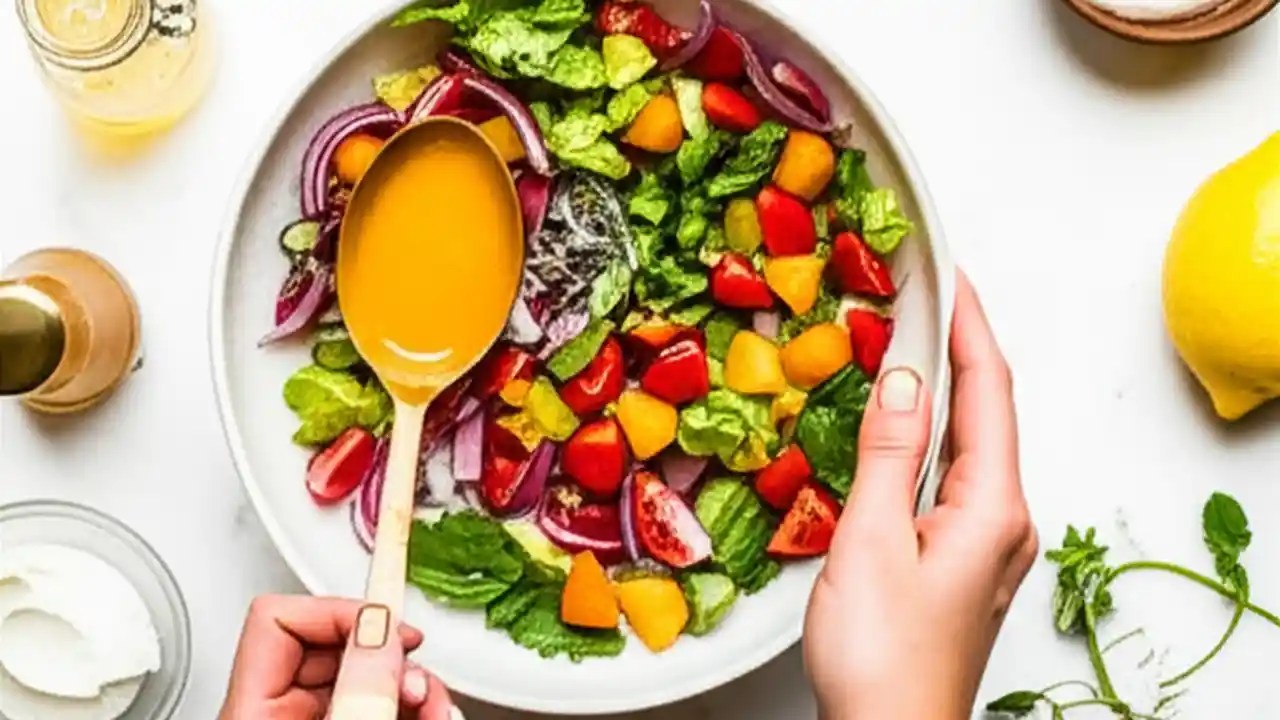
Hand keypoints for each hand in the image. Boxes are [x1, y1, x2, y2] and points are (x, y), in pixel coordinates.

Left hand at [218, 595, 459, 719]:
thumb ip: (360, 689)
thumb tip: (378, 633)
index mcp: (252, 713)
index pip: (277, 619)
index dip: (336, 611)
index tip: (386, 626)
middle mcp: (278, 716)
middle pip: (332, 644)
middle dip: (389, 653)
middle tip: (416, 676)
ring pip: (367, 675)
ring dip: (414, 682)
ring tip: (433, 705)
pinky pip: (382, 704)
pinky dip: (416, 706)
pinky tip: (433, 714)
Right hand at [804, 272, 1037, 719]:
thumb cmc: (881, 657)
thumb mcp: (873, 541)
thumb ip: (891, 454)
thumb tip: (909, 378)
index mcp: (993, 508)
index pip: (989, 389)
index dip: (968, 323)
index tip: (947, 271)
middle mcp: (1003, 521)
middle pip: (985, 412)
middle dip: (954, 347)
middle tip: (914, 294)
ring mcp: (985, 544)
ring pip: (966, 446)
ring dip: (938, 393)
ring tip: (901, 344)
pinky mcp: (960, 562)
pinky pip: (950, 479)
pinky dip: (924, 440)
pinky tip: (895, 430)